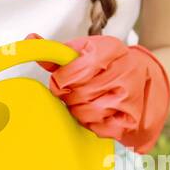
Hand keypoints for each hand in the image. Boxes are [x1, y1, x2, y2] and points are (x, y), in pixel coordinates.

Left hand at [28, 33, 169, 151]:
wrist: (140, 77)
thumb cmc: (105, 64)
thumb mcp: (84, 51)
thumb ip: (56, 52)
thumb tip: (29, 40)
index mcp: (111, 49)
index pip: (72, 72)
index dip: (62, 79)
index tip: (64, 79)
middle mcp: (124, 71)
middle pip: (77, 94)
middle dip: (69, 96)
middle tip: (75, 92)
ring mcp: (130, 96)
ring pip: (86, 113)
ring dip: (79, 111)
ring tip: (86, 101)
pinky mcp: (131, 118)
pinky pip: (99, 129)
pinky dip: (92, 124)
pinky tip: (98, 113)